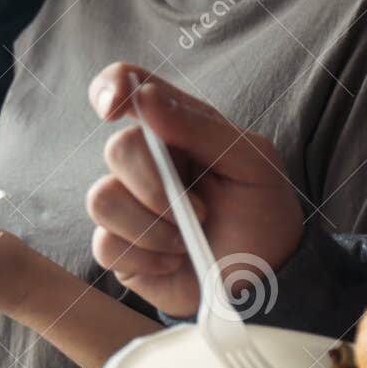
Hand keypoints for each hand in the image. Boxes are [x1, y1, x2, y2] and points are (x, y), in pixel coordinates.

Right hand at [86, 61, 303, 317]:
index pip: (127, 85)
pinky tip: (174, 261)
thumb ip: (201, 127)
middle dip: (157, 185)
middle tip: (199, 211)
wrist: (264, 283)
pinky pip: (105, 245)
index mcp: (174, 129)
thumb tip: (146, 96)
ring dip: (153, 228)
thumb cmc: (262, 215)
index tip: (115, 108)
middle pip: (116, 150)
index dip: (111, 86)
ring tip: (187, 242)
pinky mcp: (117, 247)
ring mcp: (125, 204)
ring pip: (102, 199)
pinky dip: (148, 257)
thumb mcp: (252, 163)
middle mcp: (143, 162)